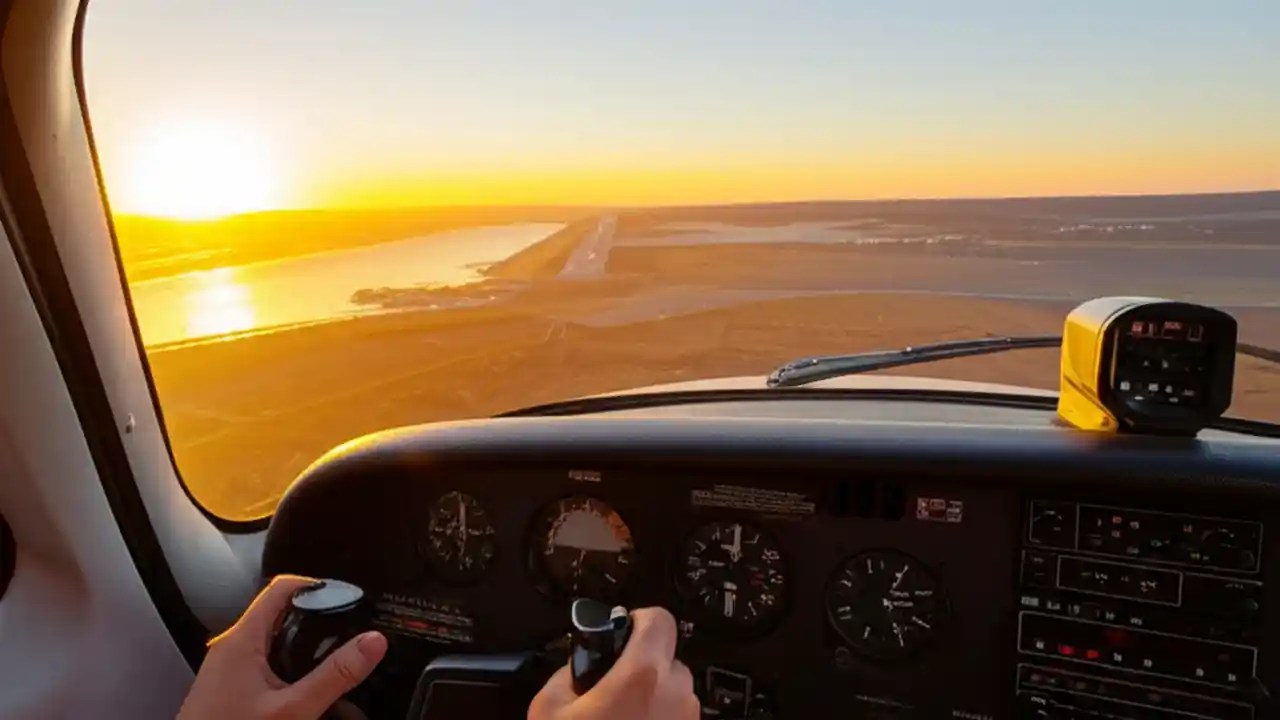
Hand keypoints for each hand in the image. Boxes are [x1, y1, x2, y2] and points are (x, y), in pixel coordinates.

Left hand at [177, 575, 387, 719]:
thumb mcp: (291, 710)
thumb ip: (333, 676)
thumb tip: (372, 641)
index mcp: (242, 640)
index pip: (281, 587)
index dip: (317, 585)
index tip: (346, 598)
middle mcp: (231, 648)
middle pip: (279, 614)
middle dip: (315, 621)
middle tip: (348, 631)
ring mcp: (227, 670)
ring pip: (271, 642)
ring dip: (302, 646)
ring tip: (334, 660)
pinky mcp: (227, 690)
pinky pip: (263, 665)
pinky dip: (288, 668)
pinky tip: (306, 690)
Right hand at [528, 607, 698, 719]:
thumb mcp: (548, 710)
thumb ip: (565, 674)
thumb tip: (577, 668)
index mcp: (643, 676)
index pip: (658, 619)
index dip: (637, 619)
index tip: (621, 632)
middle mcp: (676, 694)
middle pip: (664, 657)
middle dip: (638, 666)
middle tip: (608, 688)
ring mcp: (688, 718)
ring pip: (671, 690)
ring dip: (649, 695)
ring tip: (617, 717)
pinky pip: (674, 715)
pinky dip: (656, 717)